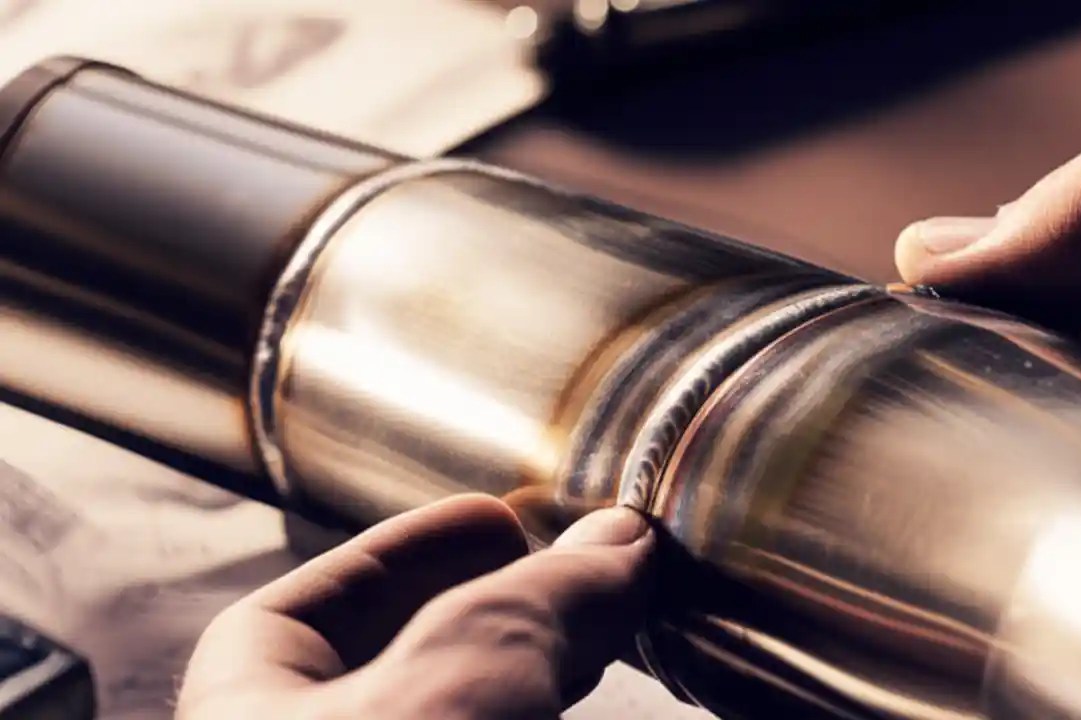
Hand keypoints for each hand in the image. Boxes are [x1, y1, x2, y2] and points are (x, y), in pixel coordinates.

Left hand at [175, 496, 653, 718]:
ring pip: (461, 714)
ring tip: (599, 642)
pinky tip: (581, 698)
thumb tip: (618, 541)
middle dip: (496, 614)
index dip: (421, 546)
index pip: (329, 590)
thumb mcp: (456, 678)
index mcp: (250, 698)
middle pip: (404, 659)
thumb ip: (544, 598)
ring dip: (532, 679)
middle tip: (568, 578)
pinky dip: (535, 712)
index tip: (501, 520)